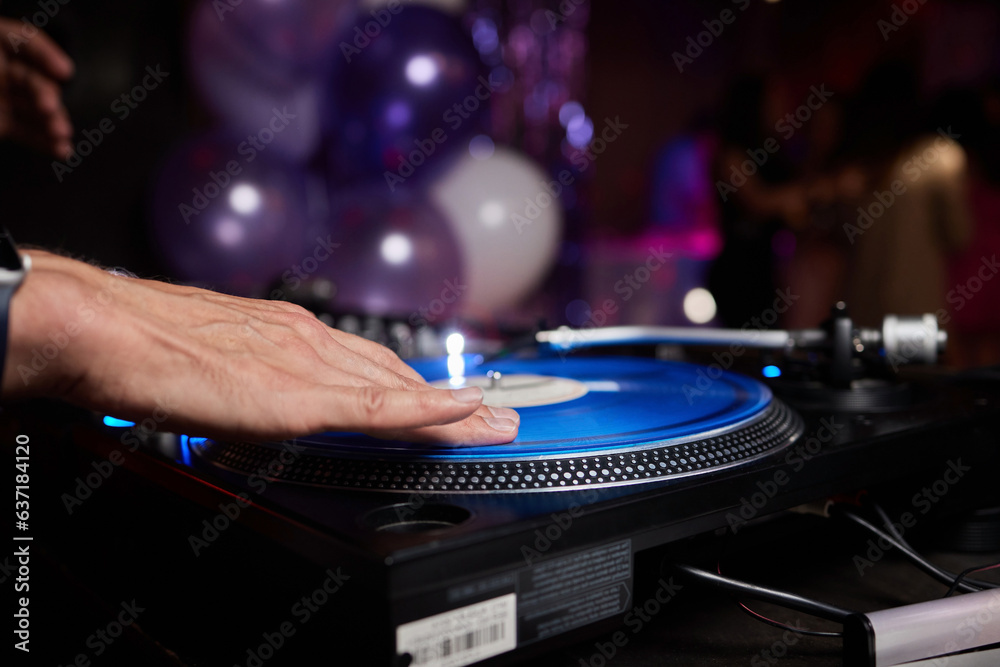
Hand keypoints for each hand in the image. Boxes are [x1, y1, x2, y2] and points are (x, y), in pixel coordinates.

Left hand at [0, 18, 73, 158]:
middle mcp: (1, 72)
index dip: (46, 54)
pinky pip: (28, 133)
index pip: (24, 41)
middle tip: (50, 110)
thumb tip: (52, 73)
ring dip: (53, 123)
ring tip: (61, 135)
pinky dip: (46, 143)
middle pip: (35, 81)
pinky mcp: (3, 125)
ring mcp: (2, 100)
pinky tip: (61, 150)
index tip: (64, 72)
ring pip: (36, 110)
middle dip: (48, 97)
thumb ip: (19, 50)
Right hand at [3, 251, 519, 444]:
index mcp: (290, 333)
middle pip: (398, 372)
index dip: (414, 382)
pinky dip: (426, 410)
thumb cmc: (151, 345)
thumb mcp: (220, 356)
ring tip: (497, 421)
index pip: (371, 362)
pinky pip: (379, 404)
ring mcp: (310, 365)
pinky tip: (460, 414)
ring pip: (401, 388)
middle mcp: (311, 342)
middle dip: (450, 396)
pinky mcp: (299, 395)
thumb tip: (265, 394)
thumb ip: (256, 373)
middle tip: (494, 410)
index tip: (448, 396)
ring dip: (455, 407)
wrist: (113, 332)